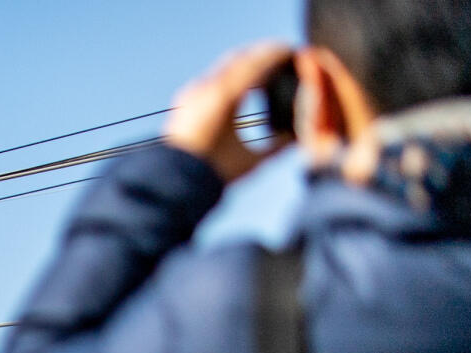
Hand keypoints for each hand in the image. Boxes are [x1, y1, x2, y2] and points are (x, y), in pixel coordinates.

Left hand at [164, 41, 295, 183]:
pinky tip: (240, 84)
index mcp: (225, 96)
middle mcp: (206, 88)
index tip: (293, 51)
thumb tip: (299, 138)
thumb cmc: (210, 173)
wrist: (172, 183)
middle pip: (241, 58)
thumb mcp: (249, 160)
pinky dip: (231, 74)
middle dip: (263, 54)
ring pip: (225, 66)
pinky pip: (212, 77)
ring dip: (246, 63)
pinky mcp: (185, 101)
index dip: (277, 54)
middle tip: (283, 56)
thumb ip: (278, 147)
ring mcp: (193, 93)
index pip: (257, 62)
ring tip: (265, 68)